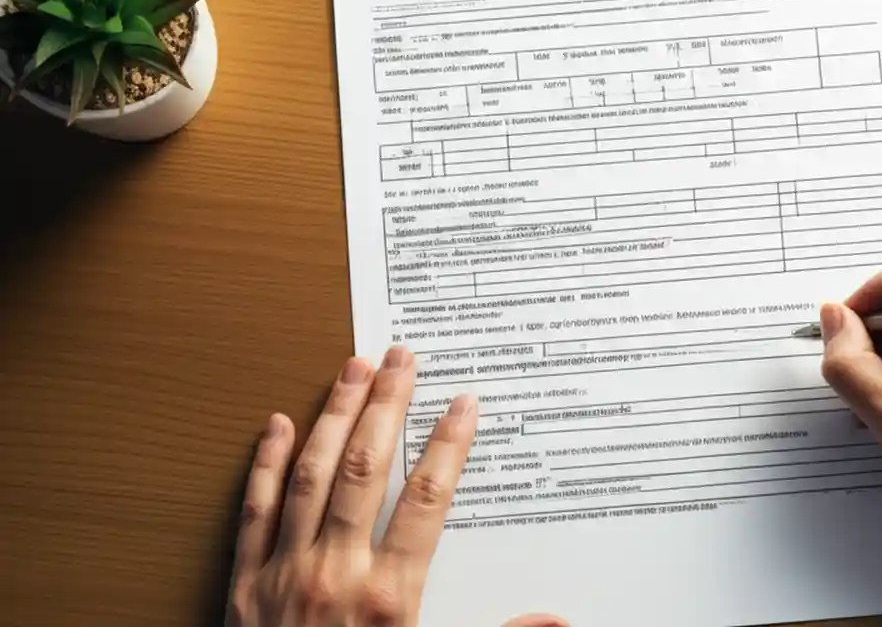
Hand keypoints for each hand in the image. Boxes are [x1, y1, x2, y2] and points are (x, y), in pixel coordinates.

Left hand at [226, 346, 565, 626]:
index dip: (449, 444)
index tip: (463, 403)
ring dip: (333, 416)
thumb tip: (559, 622)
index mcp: (391, 596)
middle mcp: (336, 572)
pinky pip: (253, 510)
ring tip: (352, 370)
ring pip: (309, 474)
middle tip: (401, 358)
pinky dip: (263, 463)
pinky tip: (276, 424)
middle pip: (365, 468)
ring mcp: (285, 572)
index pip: (427, 498)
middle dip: (388, 406)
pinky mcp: (245, 583)